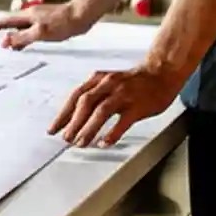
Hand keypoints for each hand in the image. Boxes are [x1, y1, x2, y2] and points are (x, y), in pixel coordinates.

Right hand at [0, 3, 92, 50]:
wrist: (82, 15)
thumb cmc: (62, 24)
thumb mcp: (39, 33)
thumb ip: (21, 37)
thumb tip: (5, 41)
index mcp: (27, 16)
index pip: (6, 20)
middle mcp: (32, 15)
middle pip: (14, 23)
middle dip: (5, 31)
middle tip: (0, 41)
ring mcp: (41, 17)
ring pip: (24, 26)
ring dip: (17, 35)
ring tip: (14, 46)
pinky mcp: (49, 21)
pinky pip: (33, 28)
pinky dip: (28, 35)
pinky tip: (32, 41)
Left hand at [49, 65, 184, 147]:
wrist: (162, 72)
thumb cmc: (134, 81)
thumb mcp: (108, 82)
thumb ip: (93, 95)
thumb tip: (75, 116)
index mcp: (98, 79)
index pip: (75, 97)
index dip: (63, 114)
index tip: (53, 129)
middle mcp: (108, 85)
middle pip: (85, 103)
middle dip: (73, 122)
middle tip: (66, 138)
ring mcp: (124, 94)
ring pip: (101, 111)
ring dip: (88, 129)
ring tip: (81, 142)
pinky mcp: (138, 106)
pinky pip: (123, 121)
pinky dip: (112, 133)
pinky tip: (104, 142)